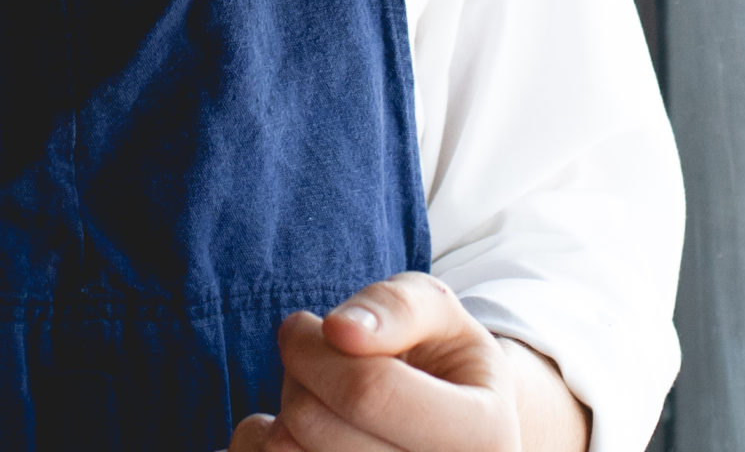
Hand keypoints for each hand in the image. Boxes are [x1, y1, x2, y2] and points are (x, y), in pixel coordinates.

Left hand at [226, 272, 588, 451]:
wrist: (453, 425)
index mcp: (482, 435)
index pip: (369, 393)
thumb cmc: (440, 362)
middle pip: (316, 426)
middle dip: (299, 374)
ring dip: (286, 410)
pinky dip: (262, 439)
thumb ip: (396, 306)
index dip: (315, 348)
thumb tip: (341, 329)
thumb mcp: (438, 314)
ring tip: (318, 394)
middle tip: (311, 354)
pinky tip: (293, 427)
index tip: (300, 323)